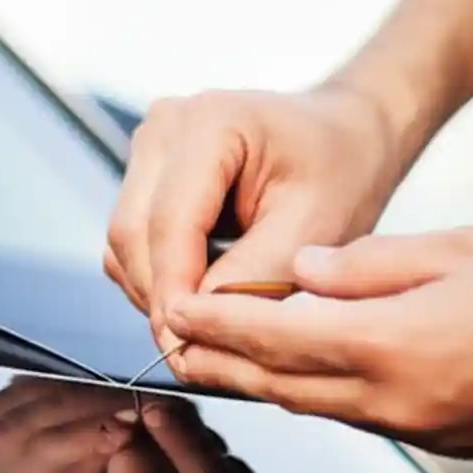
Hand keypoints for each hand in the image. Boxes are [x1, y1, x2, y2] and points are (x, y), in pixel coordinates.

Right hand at [104, 87, 404, 362]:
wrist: (347, 137)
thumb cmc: (343, 168)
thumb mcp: (315, 227)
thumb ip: (252, 275)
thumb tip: (193, 324)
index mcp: (209, 123)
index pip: (168, 224)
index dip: (173, 291)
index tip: (187, 347)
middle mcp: (165, 128)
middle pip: (132, 235)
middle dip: (161, 297)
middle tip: (197, 349)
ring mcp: (149, 149)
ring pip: (124, 244)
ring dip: (157, 290)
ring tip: (212, 314)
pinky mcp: (145, 175)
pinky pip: (131, 243)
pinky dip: (159, 276)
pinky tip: (202, 287)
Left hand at [167, 227, 472, 458]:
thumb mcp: (464, 249)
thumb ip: (371, 263)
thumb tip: (304, 267)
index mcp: (393, 344)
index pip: (276, 334)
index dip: (217, 320)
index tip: (178, 305)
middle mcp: (391, 399)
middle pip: (276, 382)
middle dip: (216, 361)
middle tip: (172, 341)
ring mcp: (411, 429)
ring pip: (307, 405)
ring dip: (253, 383)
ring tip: (211, 359)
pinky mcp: (431, 440)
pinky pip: (346, 417)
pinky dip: (303, 395)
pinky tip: (286, 376)